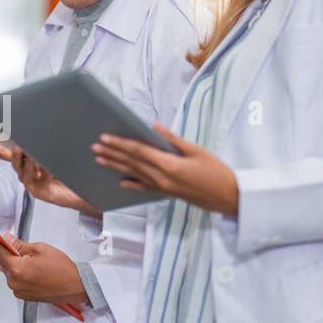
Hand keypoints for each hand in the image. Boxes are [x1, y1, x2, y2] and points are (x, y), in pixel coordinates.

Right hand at [0, 136, 100, 217]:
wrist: (79, 192)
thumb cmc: (67, 173)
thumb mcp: (53, 154)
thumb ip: (43, 144)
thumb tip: (38, 125)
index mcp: (25, 162)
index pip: (4, 154)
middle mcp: (25, 173)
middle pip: (13, 161)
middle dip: (16, 152)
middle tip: (20, 145)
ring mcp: (31, 184)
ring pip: (23, 170)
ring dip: (29, 161)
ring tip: (36, 155)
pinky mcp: (40, 192)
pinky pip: (39, 179)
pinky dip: (45, 171)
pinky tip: (51, 167)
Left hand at [0, 230, 87, 306]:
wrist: (75, 285)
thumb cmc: (61, 267)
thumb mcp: (40, 249)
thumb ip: (20, 245)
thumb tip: (7, 239)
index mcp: (17, 269)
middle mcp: (14, 282)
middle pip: (4, 263)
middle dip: (7, 253)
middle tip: (15, 245)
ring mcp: (18, 291)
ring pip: (10, 273)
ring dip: (15, 264)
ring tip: (31, 260)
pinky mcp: (24, 296)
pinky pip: (16, 281)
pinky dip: (20, 274)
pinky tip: (32, 270)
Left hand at [91, 122, 239, 214]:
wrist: (227, 197)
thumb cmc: (215, 170)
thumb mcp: (196, 150)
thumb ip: (172, 139)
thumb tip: (153, 125)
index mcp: (169, 164)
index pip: (139, 151)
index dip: (120, 144)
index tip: (105, 137)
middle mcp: (161, 178)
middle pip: (132, 163)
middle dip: (112, 154)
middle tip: (95, 147)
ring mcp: (162, 187)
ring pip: (134, 175)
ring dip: (115, 166)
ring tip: (99, 159)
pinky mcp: (166, 193)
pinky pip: (144, 188)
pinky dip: (131, 184)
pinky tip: (120, 182)